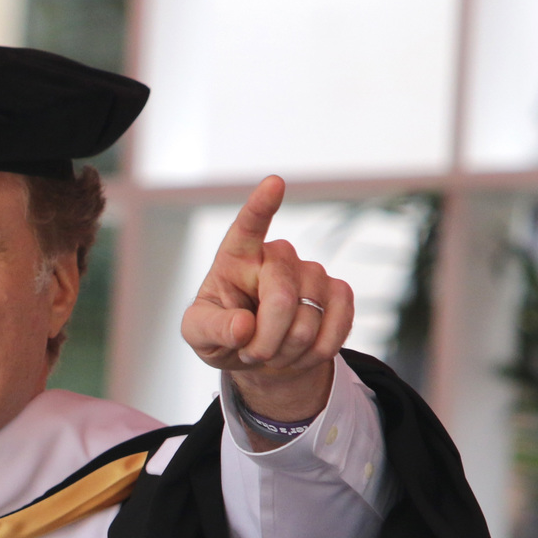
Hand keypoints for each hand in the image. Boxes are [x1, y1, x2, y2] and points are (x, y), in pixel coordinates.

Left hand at [181, 176, 353, 423]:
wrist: (258, 353)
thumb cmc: (223, 332)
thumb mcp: (199, 335)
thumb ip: (212, 329)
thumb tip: (244, 326)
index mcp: (237, 256)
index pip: (248, 226)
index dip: (261, 206)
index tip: (274, 183)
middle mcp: (278, 256)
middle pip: (281, 298)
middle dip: (264, 341)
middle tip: (250, 351)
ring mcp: (312, 272)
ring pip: (308, 321)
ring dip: (286, 352)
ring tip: (272, 350)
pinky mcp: (338, 293)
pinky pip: (337, 327)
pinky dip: (315, 354)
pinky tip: (299, 353)